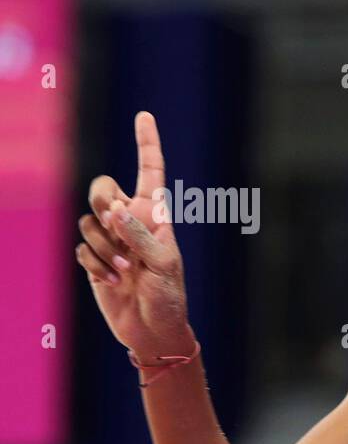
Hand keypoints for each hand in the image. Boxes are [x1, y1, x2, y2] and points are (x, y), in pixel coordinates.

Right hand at [76, 111, 192, 358]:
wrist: (153, 329)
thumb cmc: (169, 297)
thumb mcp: (164, 265)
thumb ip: (140, 236)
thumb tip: (114, 211)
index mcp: (155, 214)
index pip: (150, 171)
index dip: (147, 143)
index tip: (145, 115)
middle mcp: (130, 221)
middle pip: (102, 187)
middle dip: (103, 203)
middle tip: (116, 226)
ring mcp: (110, 239)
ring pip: (89, 221)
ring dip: (105, 248)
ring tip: (126, 272)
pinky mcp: (94, 259)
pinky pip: (82, 249)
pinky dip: (96, 266)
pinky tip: (113, 282)